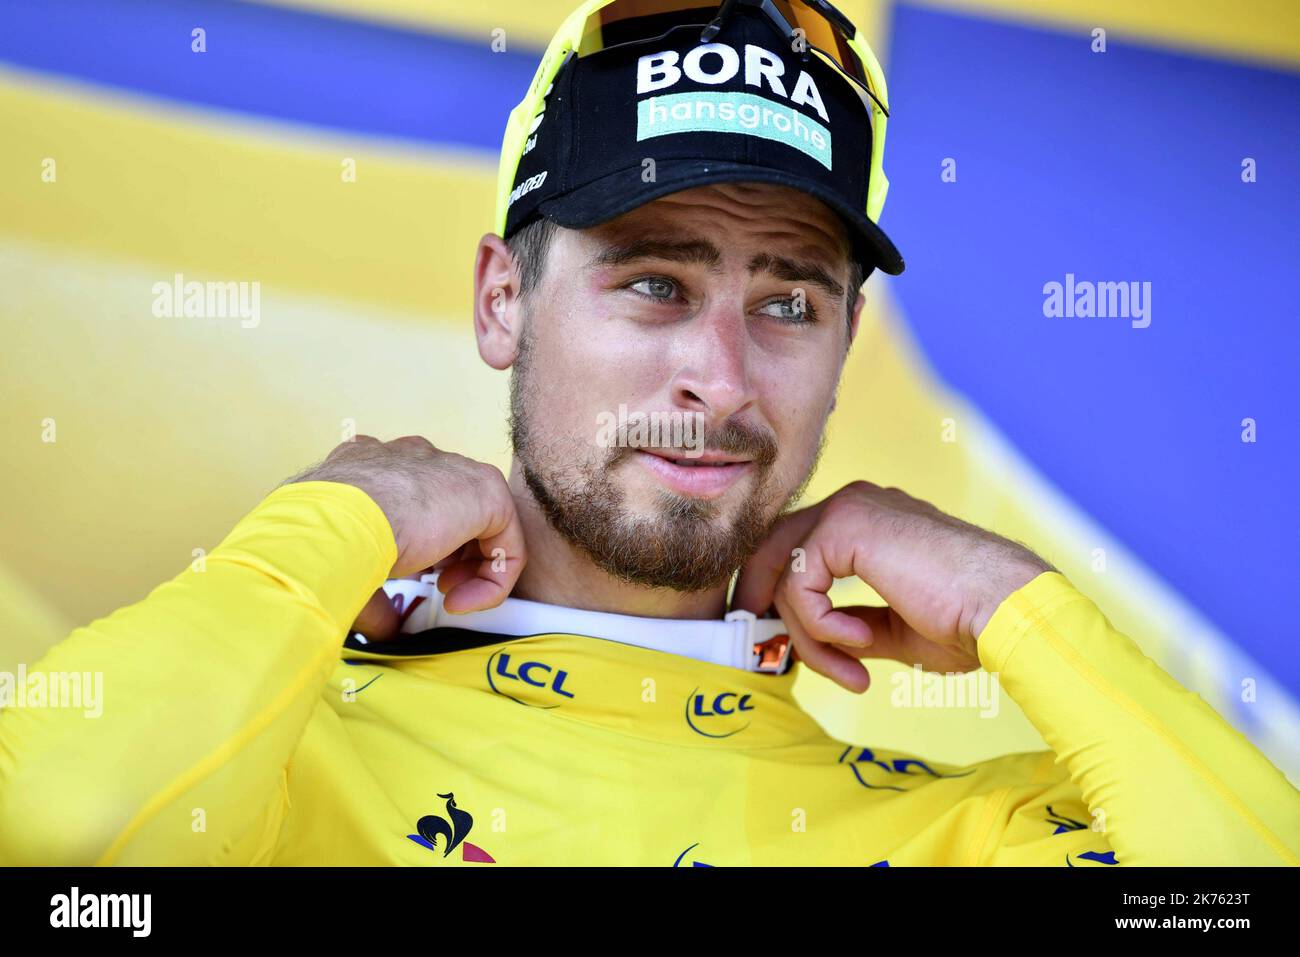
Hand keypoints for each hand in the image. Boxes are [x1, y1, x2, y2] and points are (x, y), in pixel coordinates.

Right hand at [287, 435, 525, 638]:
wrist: (332, 524)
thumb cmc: (320, 543)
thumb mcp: (343, 565)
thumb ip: (373, 589)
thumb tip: (387, 628)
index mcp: (372, 465)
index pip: (412, 498)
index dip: (420, 547)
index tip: (412, 578)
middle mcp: (413, 459)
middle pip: (452, 507)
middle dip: (452, 555)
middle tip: (438, 589)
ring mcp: (451, 467)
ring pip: (483, 522)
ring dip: (474, 569)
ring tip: (450, 598)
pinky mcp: (484, 489)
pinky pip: (506, 537)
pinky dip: (493, 578)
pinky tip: (461, 601)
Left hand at [730, 481, 1051, 692]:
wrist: (1005, 610)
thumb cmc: (966, 620)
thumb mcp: (893, 628)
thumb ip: (850, 624)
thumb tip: (813, 642)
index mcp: (867, 522)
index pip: (796, 551)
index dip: (777, 596)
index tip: (782, 643)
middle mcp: (853, 504)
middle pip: (774, 551)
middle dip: (763, 604)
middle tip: (765, 650)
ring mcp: (848, 508)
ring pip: (784, 576)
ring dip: (808, 637)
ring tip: (851, 670)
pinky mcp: (845, 526)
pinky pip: (798, 585)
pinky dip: (820, 625)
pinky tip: (860, 642)